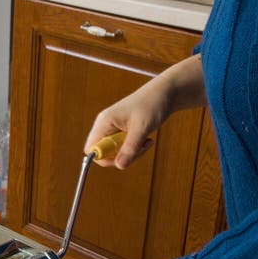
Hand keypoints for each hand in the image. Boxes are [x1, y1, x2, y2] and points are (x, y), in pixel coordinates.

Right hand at [84, 54, 205, 169]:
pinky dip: (134, 148)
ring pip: (114, 151)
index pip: (92, 149)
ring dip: (130, 152)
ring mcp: (112, 128)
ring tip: (145, 142)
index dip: (104, 158)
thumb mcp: (142, 128)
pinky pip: (122, 147)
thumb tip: (119, 166)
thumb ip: (130, 148)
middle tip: (138, 149)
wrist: (166, 92)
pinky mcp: (121, 130)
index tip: (123, 156)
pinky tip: (145, 140)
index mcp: (104, 122)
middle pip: (102, 152)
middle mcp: (105, 125)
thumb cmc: (153, 104)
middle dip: (120, 156)